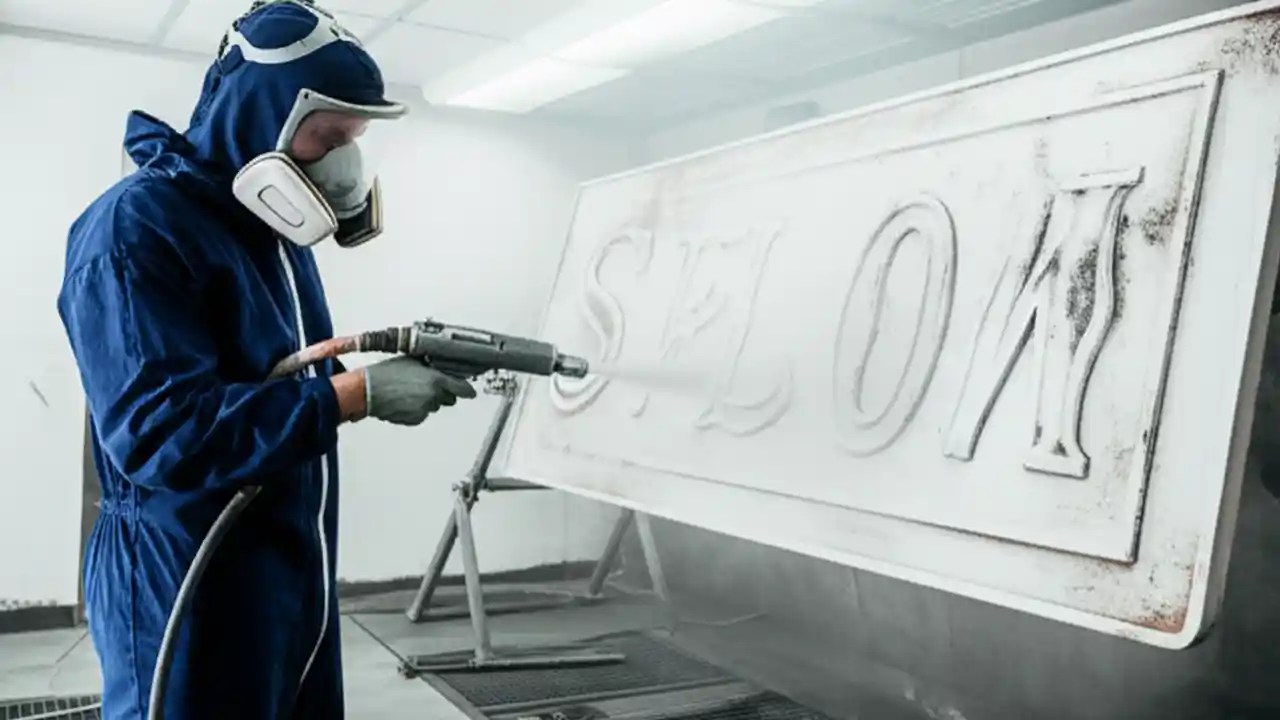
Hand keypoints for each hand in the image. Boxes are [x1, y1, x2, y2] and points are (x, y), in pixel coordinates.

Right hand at [362, 356, 476, 425]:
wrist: (367, 390)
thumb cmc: (385, 373)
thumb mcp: (412, 361)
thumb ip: (431, 367)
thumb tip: (440, 367)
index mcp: (436, 379)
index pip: (462, 388)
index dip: (466, 390)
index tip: (470, 391)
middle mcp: (433, 396)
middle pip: (449, 398)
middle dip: (442, 393)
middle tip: (427, 386)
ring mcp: (424, 409)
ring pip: (434, 406)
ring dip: (428, 401)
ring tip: (409, 392)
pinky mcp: (415, 419)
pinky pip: (421, 414)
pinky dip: (416, 410)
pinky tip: (403, 401)